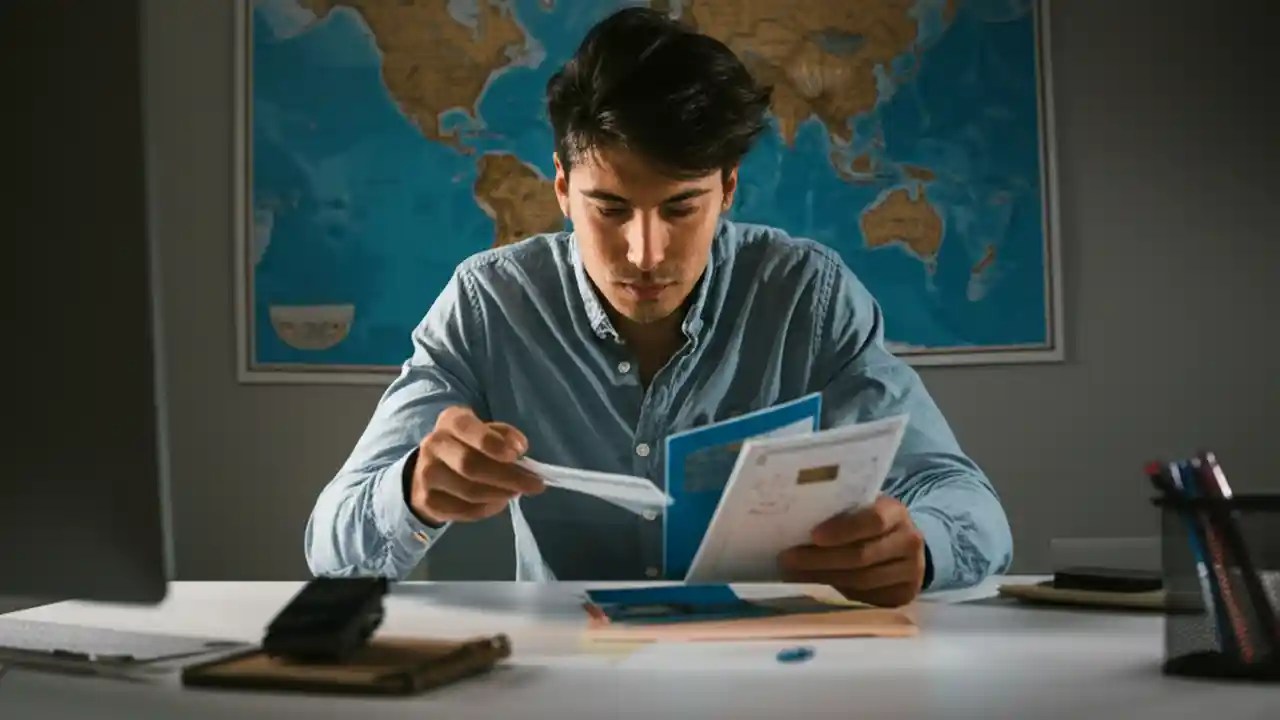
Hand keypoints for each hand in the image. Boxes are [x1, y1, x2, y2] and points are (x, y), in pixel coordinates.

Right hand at [407, 406, 544, 524]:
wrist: (431, 470)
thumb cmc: (469, 445)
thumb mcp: (487, 431)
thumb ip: (505, 435)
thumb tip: (519, 448)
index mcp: (450, 421)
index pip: (466, 427)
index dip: (491, 442)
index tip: (516, 455)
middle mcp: (433, 444)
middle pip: (470, 464)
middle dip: (507, 477)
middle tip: (534, 485)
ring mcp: (426, 474)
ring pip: (469, 491)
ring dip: (500, 494)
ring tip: (517, 492)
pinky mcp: (427, 500)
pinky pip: (464, 510)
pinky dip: (488, 509)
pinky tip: (499, 502)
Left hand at [777, 496, 926, 606]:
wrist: (905, 545)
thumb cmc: (871, 522)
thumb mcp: (862, 508)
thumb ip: (840, 512)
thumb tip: (795, 524)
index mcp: (896, 512)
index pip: (872, 520)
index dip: (843, 529)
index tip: (813, 535)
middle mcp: (909, 541)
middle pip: (862, 556)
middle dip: (820, 560)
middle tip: (787, 559)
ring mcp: (911, 572)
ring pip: (862, 581)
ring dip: (823, 578)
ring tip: (793, 574)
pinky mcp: (904, 596)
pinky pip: (866, 597)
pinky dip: (837, 591)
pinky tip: (814, 585)